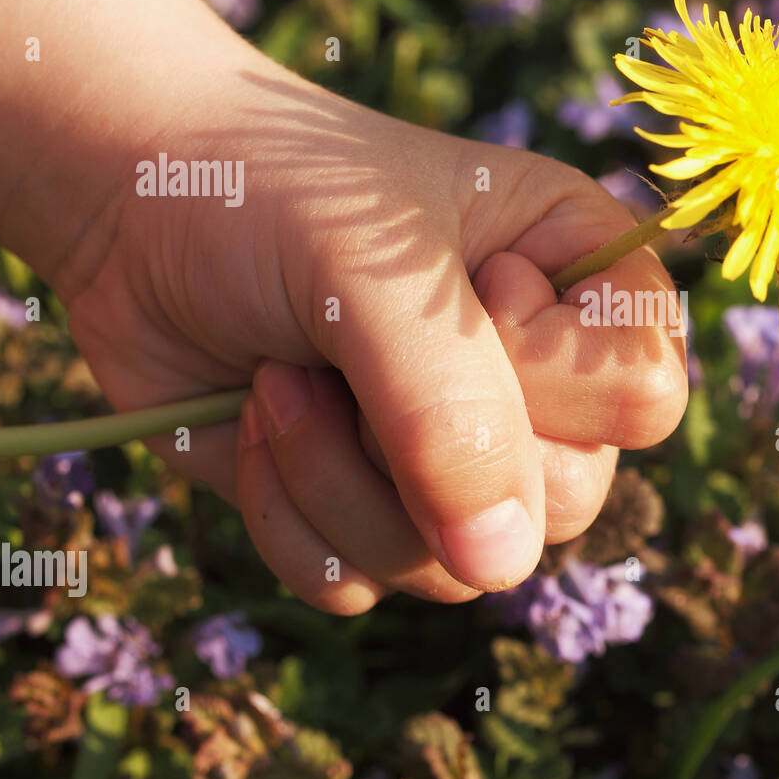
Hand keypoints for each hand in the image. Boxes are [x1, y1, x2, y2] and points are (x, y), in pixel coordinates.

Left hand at [55, 58, 687, 610]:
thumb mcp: (372, 273)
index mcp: (581, 285)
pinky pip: (366, 583)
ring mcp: (459, 456)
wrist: (133, 210)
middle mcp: (540, 382)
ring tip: (285, 379)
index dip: (549, 372)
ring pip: (459, 565)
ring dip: (342, 481)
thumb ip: (450, 411)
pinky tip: (258, 423)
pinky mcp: (373, 508)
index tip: (472, 285)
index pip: (644, 398)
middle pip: (565, 500)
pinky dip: (292, 517)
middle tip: (351, 351)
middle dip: (429, 443)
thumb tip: (499, 564)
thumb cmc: (273, 195)